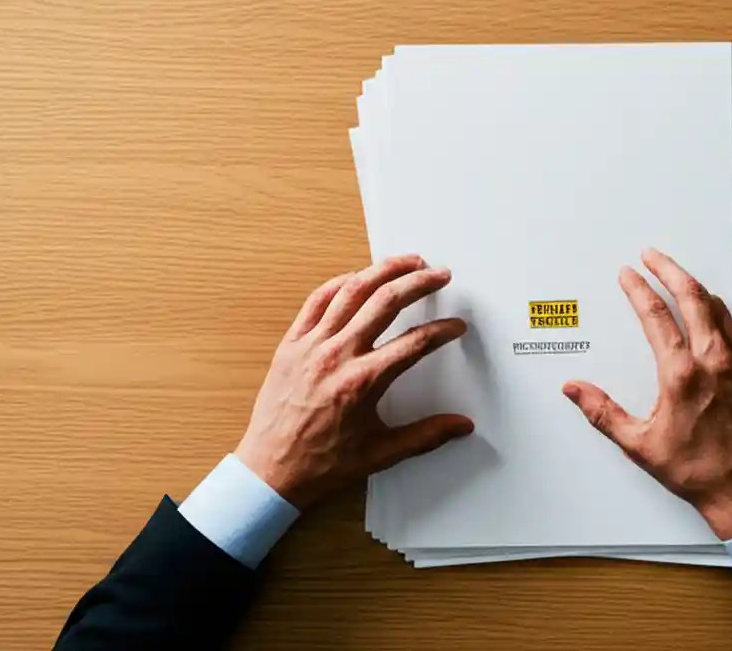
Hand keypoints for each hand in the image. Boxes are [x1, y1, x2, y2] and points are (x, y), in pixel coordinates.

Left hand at [235, 254, 473, 508]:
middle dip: (419, 283)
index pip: (415, 343)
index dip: (442, 331)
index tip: (456, 326)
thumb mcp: (381, 454)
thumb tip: (462, 426)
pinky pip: (317, 301)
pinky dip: (340, 283)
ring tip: (407, 261)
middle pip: (386, 302)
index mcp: (362, 382)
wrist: (270, 470)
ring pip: (351, 291)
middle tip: (440, 274)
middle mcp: (337, 356)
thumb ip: (426, 436)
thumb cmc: (322, 463)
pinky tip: (358, 276)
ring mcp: (311, 345)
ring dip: (383, 270)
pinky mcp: (291, 343)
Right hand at [562, 248, 731, 539]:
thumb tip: (573, 389)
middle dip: (669, 270)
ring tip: (677, 275)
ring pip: (717, 308)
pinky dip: (719, 310)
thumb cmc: (696, 470)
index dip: (639, 289)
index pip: (656, 317)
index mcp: (682, 375)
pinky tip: (711, 309)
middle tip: (652, 255)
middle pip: (692, 297)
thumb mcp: (639, 444)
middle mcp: (713, 361)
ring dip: (695, 287)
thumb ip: (602, 412)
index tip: (627, 274)